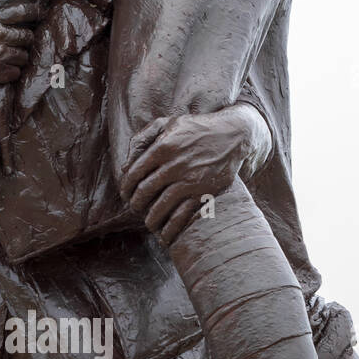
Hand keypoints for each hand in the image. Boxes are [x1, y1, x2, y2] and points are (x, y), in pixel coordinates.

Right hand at [0, 4, 40, 93]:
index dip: (36, 11)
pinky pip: (16, 73)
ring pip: (24, 56)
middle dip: (24, 40)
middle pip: (28, 36)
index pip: (22, 11)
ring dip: (19, 58)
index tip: (42, 12)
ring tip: (9, 59)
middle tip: (18, 44)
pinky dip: (12, 73)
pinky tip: (3, 72)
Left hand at [120, 104, 271, 244]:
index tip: (125, 194)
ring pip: (161, 207)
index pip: (134, 173)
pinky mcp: (203, 192)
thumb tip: (125, 166)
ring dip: (150, 220)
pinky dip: (171, 229)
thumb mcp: (168, 123)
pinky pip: (182, 216)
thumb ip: (143, 138)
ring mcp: (190, 180)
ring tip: (149, 223)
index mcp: (163, 147)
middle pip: (145, 192)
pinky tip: (165, 236)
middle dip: (135, 204)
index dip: (125, 187)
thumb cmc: (196, 128)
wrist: (233, 134)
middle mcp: (174, 165)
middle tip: (135, 208)